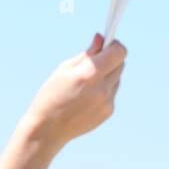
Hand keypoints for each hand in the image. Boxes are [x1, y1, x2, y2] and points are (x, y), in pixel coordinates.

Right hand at [23, 34, 126, 149]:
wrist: (48, 129)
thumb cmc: (51, 95)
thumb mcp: (65, 69)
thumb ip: (87, 53)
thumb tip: (101, 38)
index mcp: (89, 74)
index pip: (119, 52)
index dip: (115, 45)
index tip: (107, 43)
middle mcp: (102, 88)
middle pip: (120, 64)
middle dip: (111, 58)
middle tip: (96, 59)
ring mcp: (107, 102)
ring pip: (117, 78)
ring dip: (108, 74)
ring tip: (87, 81)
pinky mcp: (108, 112)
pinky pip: (112, 92)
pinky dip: (105, 89)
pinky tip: (87, 95)